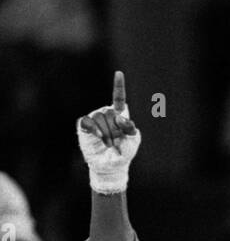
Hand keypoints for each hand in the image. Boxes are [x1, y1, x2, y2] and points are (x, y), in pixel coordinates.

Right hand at [77, 71, 139, 192]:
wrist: (110, 166)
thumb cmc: (123, 153)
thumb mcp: (133, 141)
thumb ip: (130, 128)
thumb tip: (120, 117)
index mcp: (119, 114)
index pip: (119, 98)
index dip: (118, 85)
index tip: (119, 73)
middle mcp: (106, 113)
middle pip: (111, 113)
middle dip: (115, 131)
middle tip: (116, 143)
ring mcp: (95, 118)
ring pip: (100, 118)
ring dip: (106, 134)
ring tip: (108, 144)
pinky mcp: (85, 125)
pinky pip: (89, 122)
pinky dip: (95, 129)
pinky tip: (98, 137)